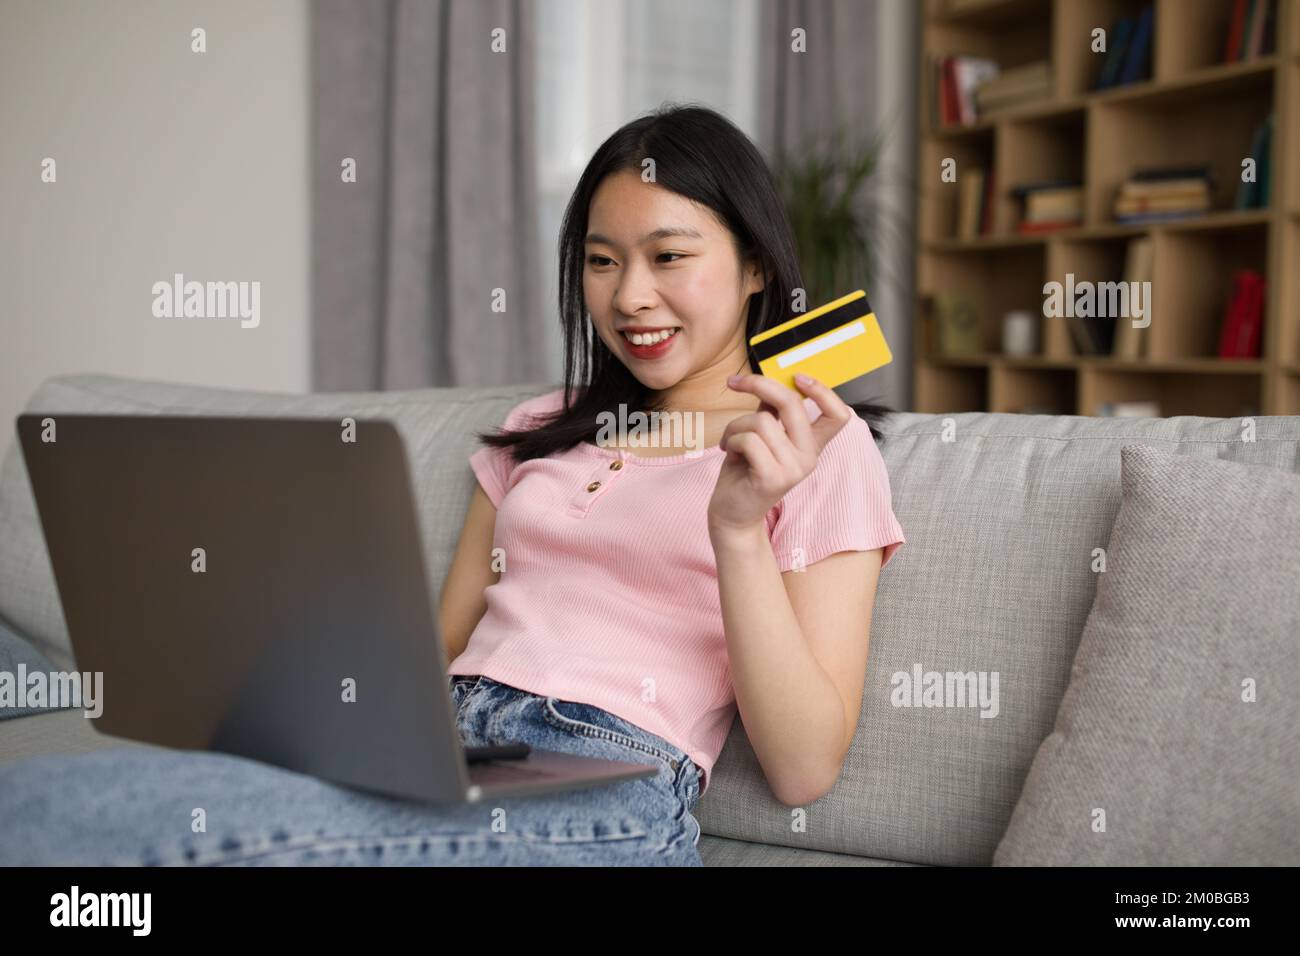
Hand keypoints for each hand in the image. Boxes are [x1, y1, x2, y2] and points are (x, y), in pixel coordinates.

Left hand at [707, 372, 854, 536]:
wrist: (732, 513)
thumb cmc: (745, 470)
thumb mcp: (762, 435)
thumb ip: (772, 411)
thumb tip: (770, 379)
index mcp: (811, 445)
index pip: (838, 414)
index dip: (823, 391)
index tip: (797, 376)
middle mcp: (809, 457)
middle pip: (793, 404)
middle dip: (759, 385)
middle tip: (735, 382)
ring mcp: (793, 469)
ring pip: (761, 421)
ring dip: (736, 425)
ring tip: (731, 441)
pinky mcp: (772, 478)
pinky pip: (748, 440)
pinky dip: (731, 440)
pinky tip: (730, 452)